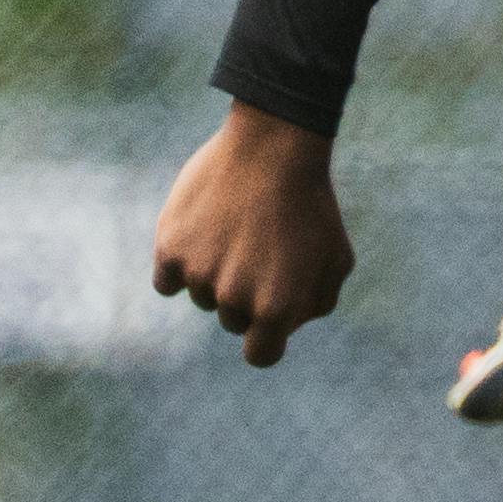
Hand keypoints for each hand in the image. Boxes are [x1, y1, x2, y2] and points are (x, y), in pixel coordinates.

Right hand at [152, 102, 355, 369]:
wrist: (273, 146)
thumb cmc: (311, 204)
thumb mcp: (335, 260)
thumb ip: (312, 304)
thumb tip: (284, 327)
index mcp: (276, 310)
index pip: (260, 355)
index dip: (266, 337)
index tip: (268, 314)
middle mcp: (235, 300)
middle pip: (232, 321)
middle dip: (244, 295)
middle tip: (256, 251)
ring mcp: (199, 275)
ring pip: (200, 295)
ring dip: (214, 274)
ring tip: (235, 230)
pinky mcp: (170, 249)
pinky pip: (167, 281)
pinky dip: (180, 264)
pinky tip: (200, 235)